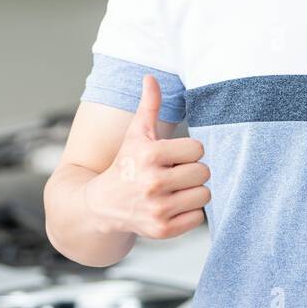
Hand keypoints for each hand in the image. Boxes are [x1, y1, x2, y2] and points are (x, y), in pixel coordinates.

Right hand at [84, 75, 209, 240]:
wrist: (101, 204)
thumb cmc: (125, 164)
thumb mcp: (135, 133)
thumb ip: (148, 105)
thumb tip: (151, 77)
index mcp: (150, 155)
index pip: (197, 148)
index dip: (188, 151)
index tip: (174, 155)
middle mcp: (153, 182)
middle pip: (203, 172)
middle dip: (192, 171)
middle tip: (176, 173)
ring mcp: (158, 208)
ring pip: (204, 195)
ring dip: (194, 192)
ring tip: (176, 189)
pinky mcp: (162, 230)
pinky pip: (197, 217)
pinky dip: (189, 212)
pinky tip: (172, 205)